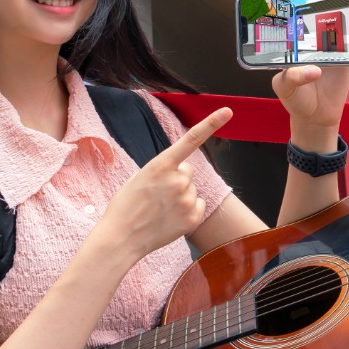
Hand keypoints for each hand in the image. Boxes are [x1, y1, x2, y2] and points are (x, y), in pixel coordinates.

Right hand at [101, 107, 232, 260]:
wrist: (121, 237)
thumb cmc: (125, 205)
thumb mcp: (140, 177)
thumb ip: (162, 169)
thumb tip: (180, 172)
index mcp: (161, 165)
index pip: (191, 139)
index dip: (211, 123)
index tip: (227, 111)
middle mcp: (178, 179)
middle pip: (188, 171)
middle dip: (177, 177)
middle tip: (158, 192)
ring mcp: (186, 199)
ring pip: (192, 189)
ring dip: (181, 195)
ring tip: (160, 208)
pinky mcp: (193, 217)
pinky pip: (198, 204)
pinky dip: (188, 210)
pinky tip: (170, 217)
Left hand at [266, 0, 348, 151]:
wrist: (318, 116)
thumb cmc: (296, 100)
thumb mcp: (286, 89)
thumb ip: (293, 78)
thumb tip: (313, 70)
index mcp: (285, 46)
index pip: (277, 19)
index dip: (273, 2)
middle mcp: (303, 41)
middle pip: (301, 12)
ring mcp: (322, 44)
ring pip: (323, 16)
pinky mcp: (341, 52)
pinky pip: (344, 32)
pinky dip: (347, 17)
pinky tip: (347, 2)